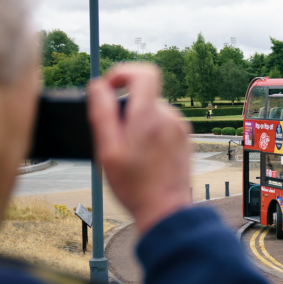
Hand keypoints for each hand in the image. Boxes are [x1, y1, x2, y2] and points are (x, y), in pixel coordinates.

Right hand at [88, 63, 192, 235]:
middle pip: (144, 95)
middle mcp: (169, 117)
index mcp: (149, 116)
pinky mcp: (185, 138)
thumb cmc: (135, 185)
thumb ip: (102, 114)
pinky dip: (150, 132)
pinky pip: (162, 124)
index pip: (144, 73)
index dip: (123, 73)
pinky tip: (144, 158)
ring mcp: (180, 127)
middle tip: (115, 138)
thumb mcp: (107, 150)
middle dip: (125, 109)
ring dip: (137, 123)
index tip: (109, 88)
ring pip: (152, 111)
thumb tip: (97, 86)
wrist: (167, 210)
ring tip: (130, 154)